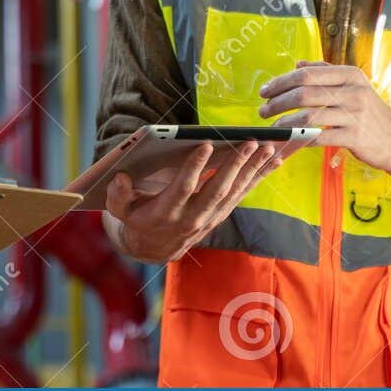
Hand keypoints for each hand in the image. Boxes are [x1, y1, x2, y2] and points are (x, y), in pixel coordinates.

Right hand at [104, 142, 282, 263]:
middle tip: (249, 142)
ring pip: (235, 193)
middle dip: (235, 165)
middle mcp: (191, 218)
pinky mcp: (221, 215)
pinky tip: (273, 161)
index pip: (183, 188)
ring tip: (269, 148)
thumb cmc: (136, 218)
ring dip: (253, 170)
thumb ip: (117, 195)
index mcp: (165, 213)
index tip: (206, 144)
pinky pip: (242, 195)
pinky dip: (258, 177)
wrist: (153, 247)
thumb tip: (120, 177)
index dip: (194, 167)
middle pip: (217, 190)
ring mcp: (209, 219)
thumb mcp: (119, 210)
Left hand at [258, 61, 390, 171]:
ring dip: (284, 123)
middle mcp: (353, 91)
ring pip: (308, 117)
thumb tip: (298, 63)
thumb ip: (326, 71)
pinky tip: (290, 141)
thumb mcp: (353, 85)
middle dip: (277, 102)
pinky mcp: (355, 137)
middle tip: (262, 110)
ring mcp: (355, 115)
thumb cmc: (370, 111)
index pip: (307, 74)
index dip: (281, 82)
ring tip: (272, 127)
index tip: (264, 91)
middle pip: (304, 93)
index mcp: (349, 74)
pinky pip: (319, 138)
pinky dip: (301, 139)